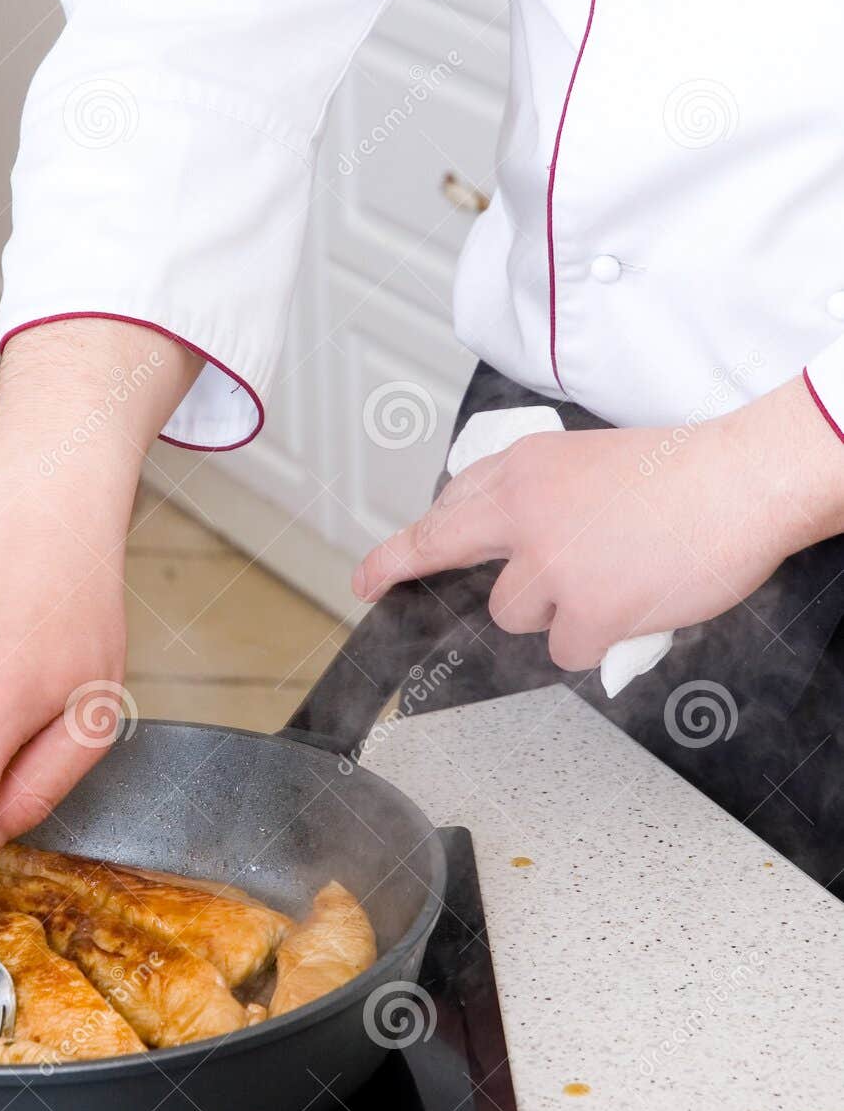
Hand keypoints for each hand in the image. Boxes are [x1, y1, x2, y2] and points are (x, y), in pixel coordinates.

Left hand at [353, 377, 843, 671]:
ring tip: (612, 580)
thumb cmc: (682, 472)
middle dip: (424, 572)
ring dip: (555, 612)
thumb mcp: (589, 460)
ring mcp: (550, 566)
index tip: (370, 572)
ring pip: (516, 616)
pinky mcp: (585, 611)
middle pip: (455, 559)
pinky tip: (630, 607)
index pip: (445, 512)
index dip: (403, 549)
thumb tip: (505, 537)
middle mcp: (524, 515)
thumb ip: (538, 496)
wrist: (741, 481)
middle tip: (388, 584)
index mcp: (525, 472)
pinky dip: (597, 640)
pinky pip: (565, 650)